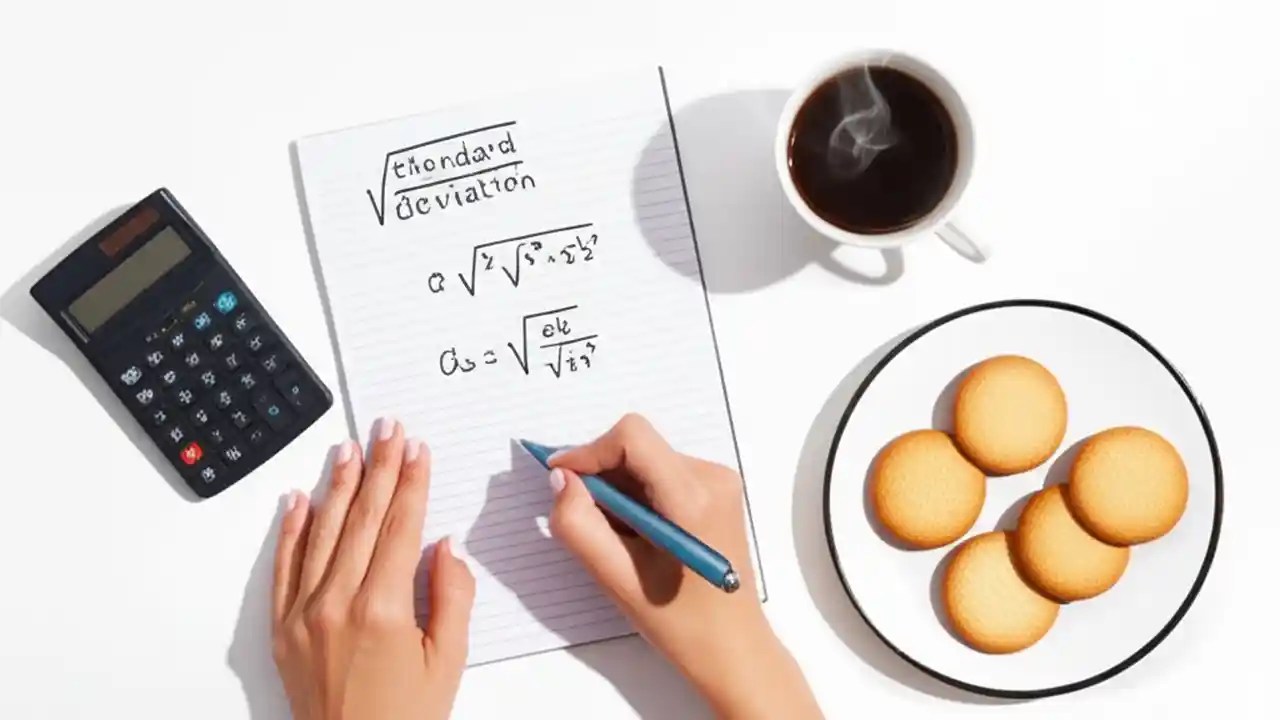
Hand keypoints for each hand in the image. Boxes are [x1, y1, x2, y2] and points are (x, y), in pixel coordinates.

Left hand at [271, 418, 475, 719]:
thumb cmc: (406, 717)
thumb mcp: (448, 661)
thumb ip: (451, 597)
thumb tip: (443, 547)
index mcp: (383, 608)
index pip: (399, 527)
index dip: (411, 483)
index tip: (417, 449)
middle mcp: (336, 603)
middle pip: (361, 519)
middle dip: (379, 468)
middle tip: (387, 429)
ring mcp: (303, 614)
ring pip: (321, 533)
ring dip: (338, 486)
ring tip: (349, 449)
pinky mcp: (282, 629)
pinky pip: (284, 567)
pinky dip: (290, 530)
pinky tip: (299, 499)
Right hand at [547, 414, 821, 718]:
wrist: (733, 647)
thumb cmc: (680, 622)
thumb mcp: (617, 579)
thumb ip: (580, 525)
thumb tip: (560, 478)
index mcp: (693, 497)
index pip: (632, 437)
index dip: (589, 451)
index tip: (560, 478)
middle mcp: (713, 476)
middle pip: (638, 447)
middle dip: (601, 474)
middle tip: (585, 519)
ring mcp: (719, 482)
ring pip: (647, 459)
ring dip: (619, 488)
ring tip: (617, 537)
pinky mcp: (717, 491)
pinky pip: (662, 473)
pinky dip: (638, 494)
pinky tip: (638, 535)